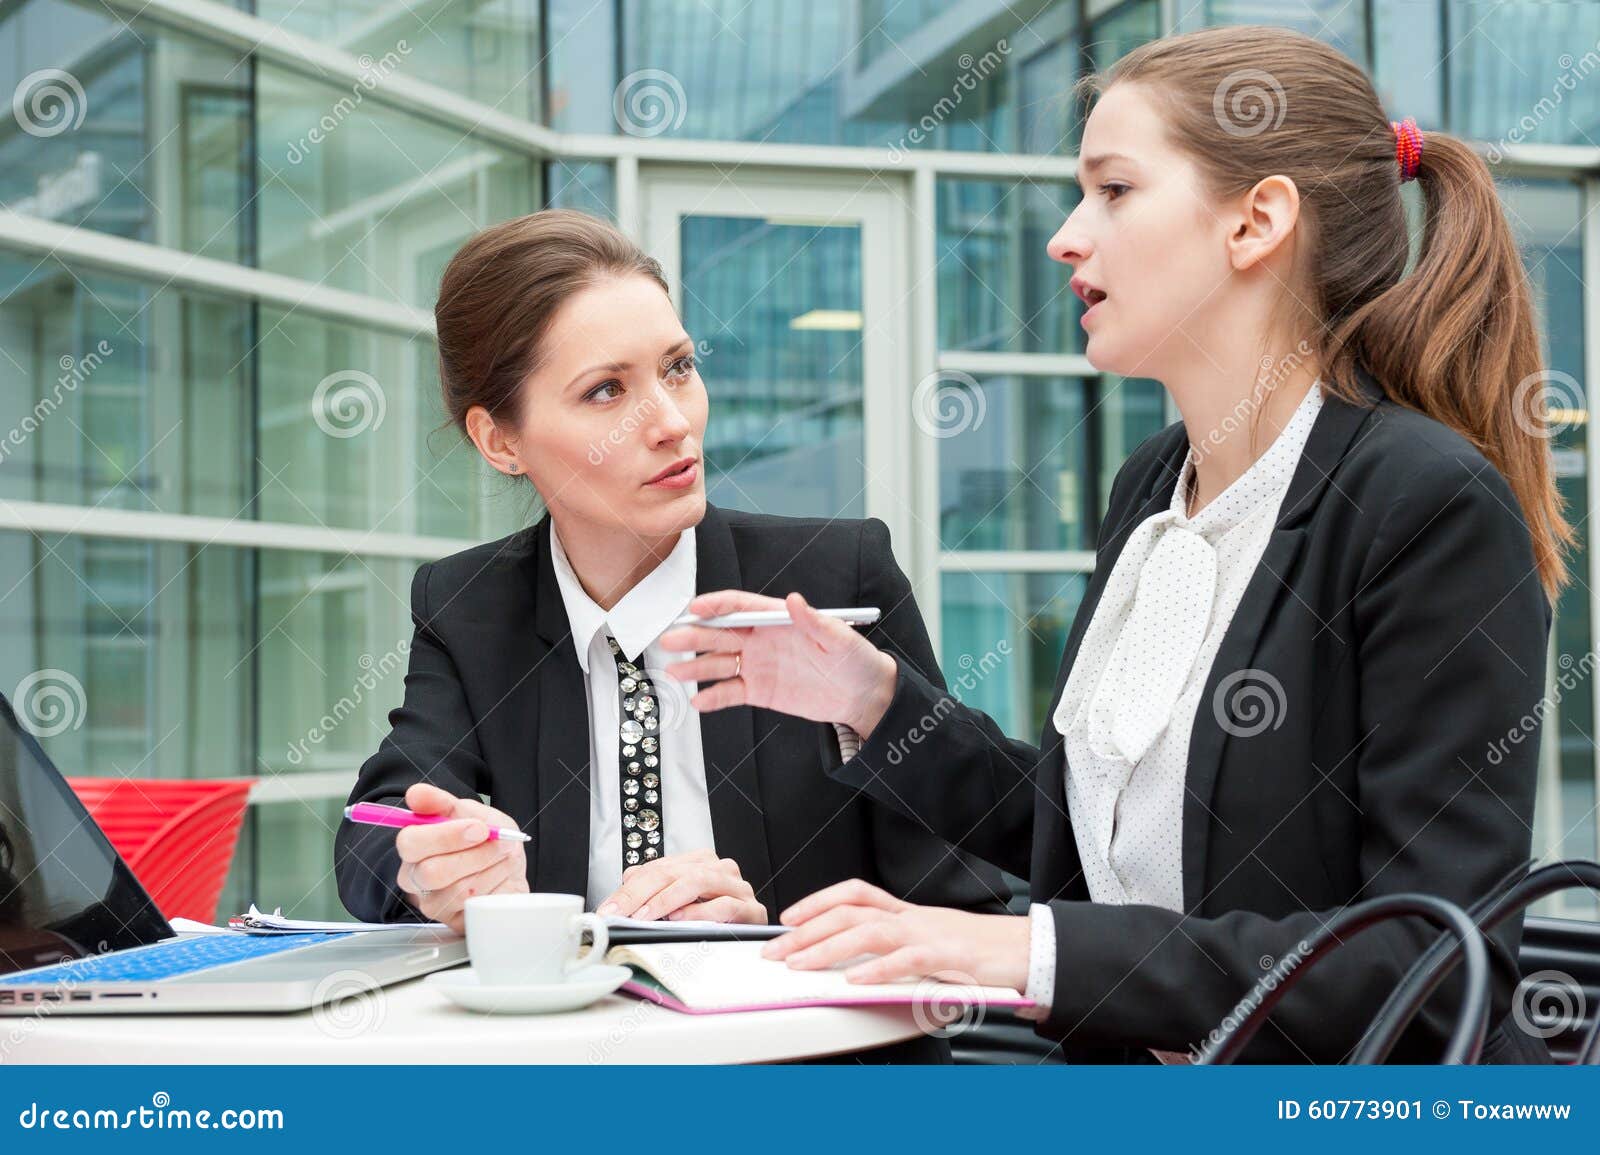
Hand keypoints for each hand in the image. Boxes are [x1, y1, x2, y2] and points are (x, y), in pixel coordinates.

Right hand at [392, 782, 528, 932]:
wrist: (506, 864)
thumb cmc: (483, 838)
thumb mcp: (468, 812)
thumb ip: (441, 802)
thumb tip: (415, 794)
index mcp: (413, 849)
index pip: (410, 843)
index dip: (446, 836)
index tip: (479, 827)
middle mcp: (417, 881)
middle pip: (432, 872)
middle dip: (475, 854)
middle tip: (500, 842)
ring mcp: (436, 905)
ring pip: (460, 890)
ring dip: (492, 866)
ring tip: (504, 855)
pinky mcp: (458, 922)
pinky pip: (478, 907)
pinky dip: (499, 885)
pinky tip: (502, 875)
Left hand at [595, 849, 766, 923]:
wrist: (751, 942)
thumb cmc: (714, 922)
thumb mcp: (675, 904)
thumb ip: (651, 892)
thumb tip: (621, 892)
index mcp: (701, 863)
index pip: (659, 868)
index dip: (630, 888)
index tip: (609, 908)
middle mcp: (720, 870)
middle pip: (675, 872)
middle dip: (642, 892)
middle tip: (621, 912)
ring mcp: (738, 887)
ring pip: (700, 880)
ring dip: (668, 898)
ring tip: (646, 915)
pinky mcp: (751, 910)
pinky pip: (725, 905)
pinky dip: (700, 912)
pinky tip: (681, 919)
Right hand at [659, 590, 899, 737]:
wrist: (861, 696)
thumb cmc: (855, 659)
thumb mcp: (840, 637)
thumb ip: (814, 620)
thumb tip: (795, 601)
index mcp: (778, 618)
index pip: (740, 607)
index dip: (717, 605)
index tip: (695, 608)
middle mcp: (762, 639)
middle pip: (721, 633)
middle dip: (695, 635)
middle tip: (672, 639)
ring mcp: (758, 666)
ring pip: (719, 662)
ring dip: (696, 666)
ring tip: (675, 671)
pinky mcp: (759, 691)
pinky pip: (731, 692)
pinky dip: (714, 696)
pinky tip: (699, 700)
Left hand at [761, 879, 1030, 991]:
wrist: (1027, 950)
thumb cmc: (978, 952)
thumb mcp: (929, 944)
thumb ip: (896, 952)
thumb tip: (855, 967)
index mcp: (906, 913)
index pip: (854, 894)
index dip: (817, 901)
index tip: (787, 918)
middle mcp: (913, 918)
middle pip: (850, 913)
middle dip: (807, 931)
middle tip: (776, 951)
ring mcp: (930, 934)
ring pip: (869, 932)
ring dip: (829, 948)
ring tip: (800, 964)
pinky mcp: (950, 957)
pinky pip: (909, 960)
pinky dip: (879, 969)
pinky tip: (855, 981)